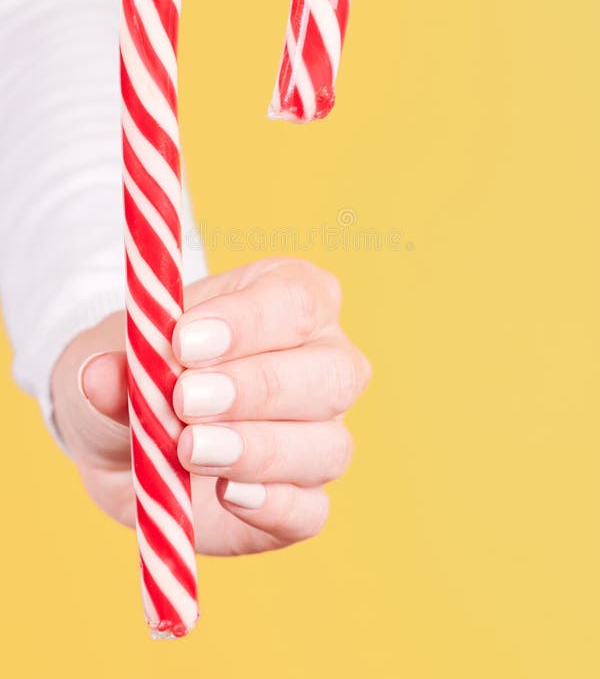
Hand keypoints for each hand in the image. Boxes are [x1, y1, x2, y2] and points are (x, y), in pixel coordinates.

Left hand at [51, 258, 370, 554]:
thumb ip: (115, 360)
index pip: (298, 299)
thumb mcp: (112, 350)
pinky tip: (226, 493)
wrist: (122, 435)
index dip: (249, 321)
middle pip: (334, 372)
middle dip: (259, 387)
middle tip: (186, 400)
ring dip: (259, 449)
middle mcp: (324, 363)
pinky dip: (271, 505)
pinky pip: (310, 511)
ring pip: (328, 446)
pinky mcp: (303, 501)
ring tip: (190, 449)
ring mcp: (322, 435)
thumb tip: (101, 375)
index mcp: (290, 298)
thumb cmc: (139, 368)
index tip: (184, 341)